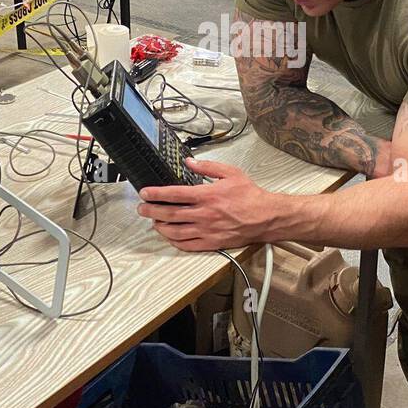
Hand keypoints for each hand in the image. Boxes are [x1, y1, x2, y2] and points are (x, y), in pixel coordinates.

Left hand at [137, 158, 282, 251]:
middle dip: (152, 211)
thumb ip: (208, 167)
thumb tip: (190, 162)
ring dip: (160, 227)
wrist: (266, 218)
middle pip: (170, 214)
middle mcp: (205, 214)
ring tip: (153, 221)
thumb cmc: (251, 196)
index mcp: (208, 195)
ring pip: (175, 231)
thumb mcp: (231, 173)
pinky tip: (170, 236)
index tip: (145, 193)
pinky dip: (174, 241)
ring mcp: (207, 230)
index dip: (156, 194)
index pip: (175, 194)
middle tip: (142, 208)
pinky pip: (187, 245)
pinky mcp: (211, 243)